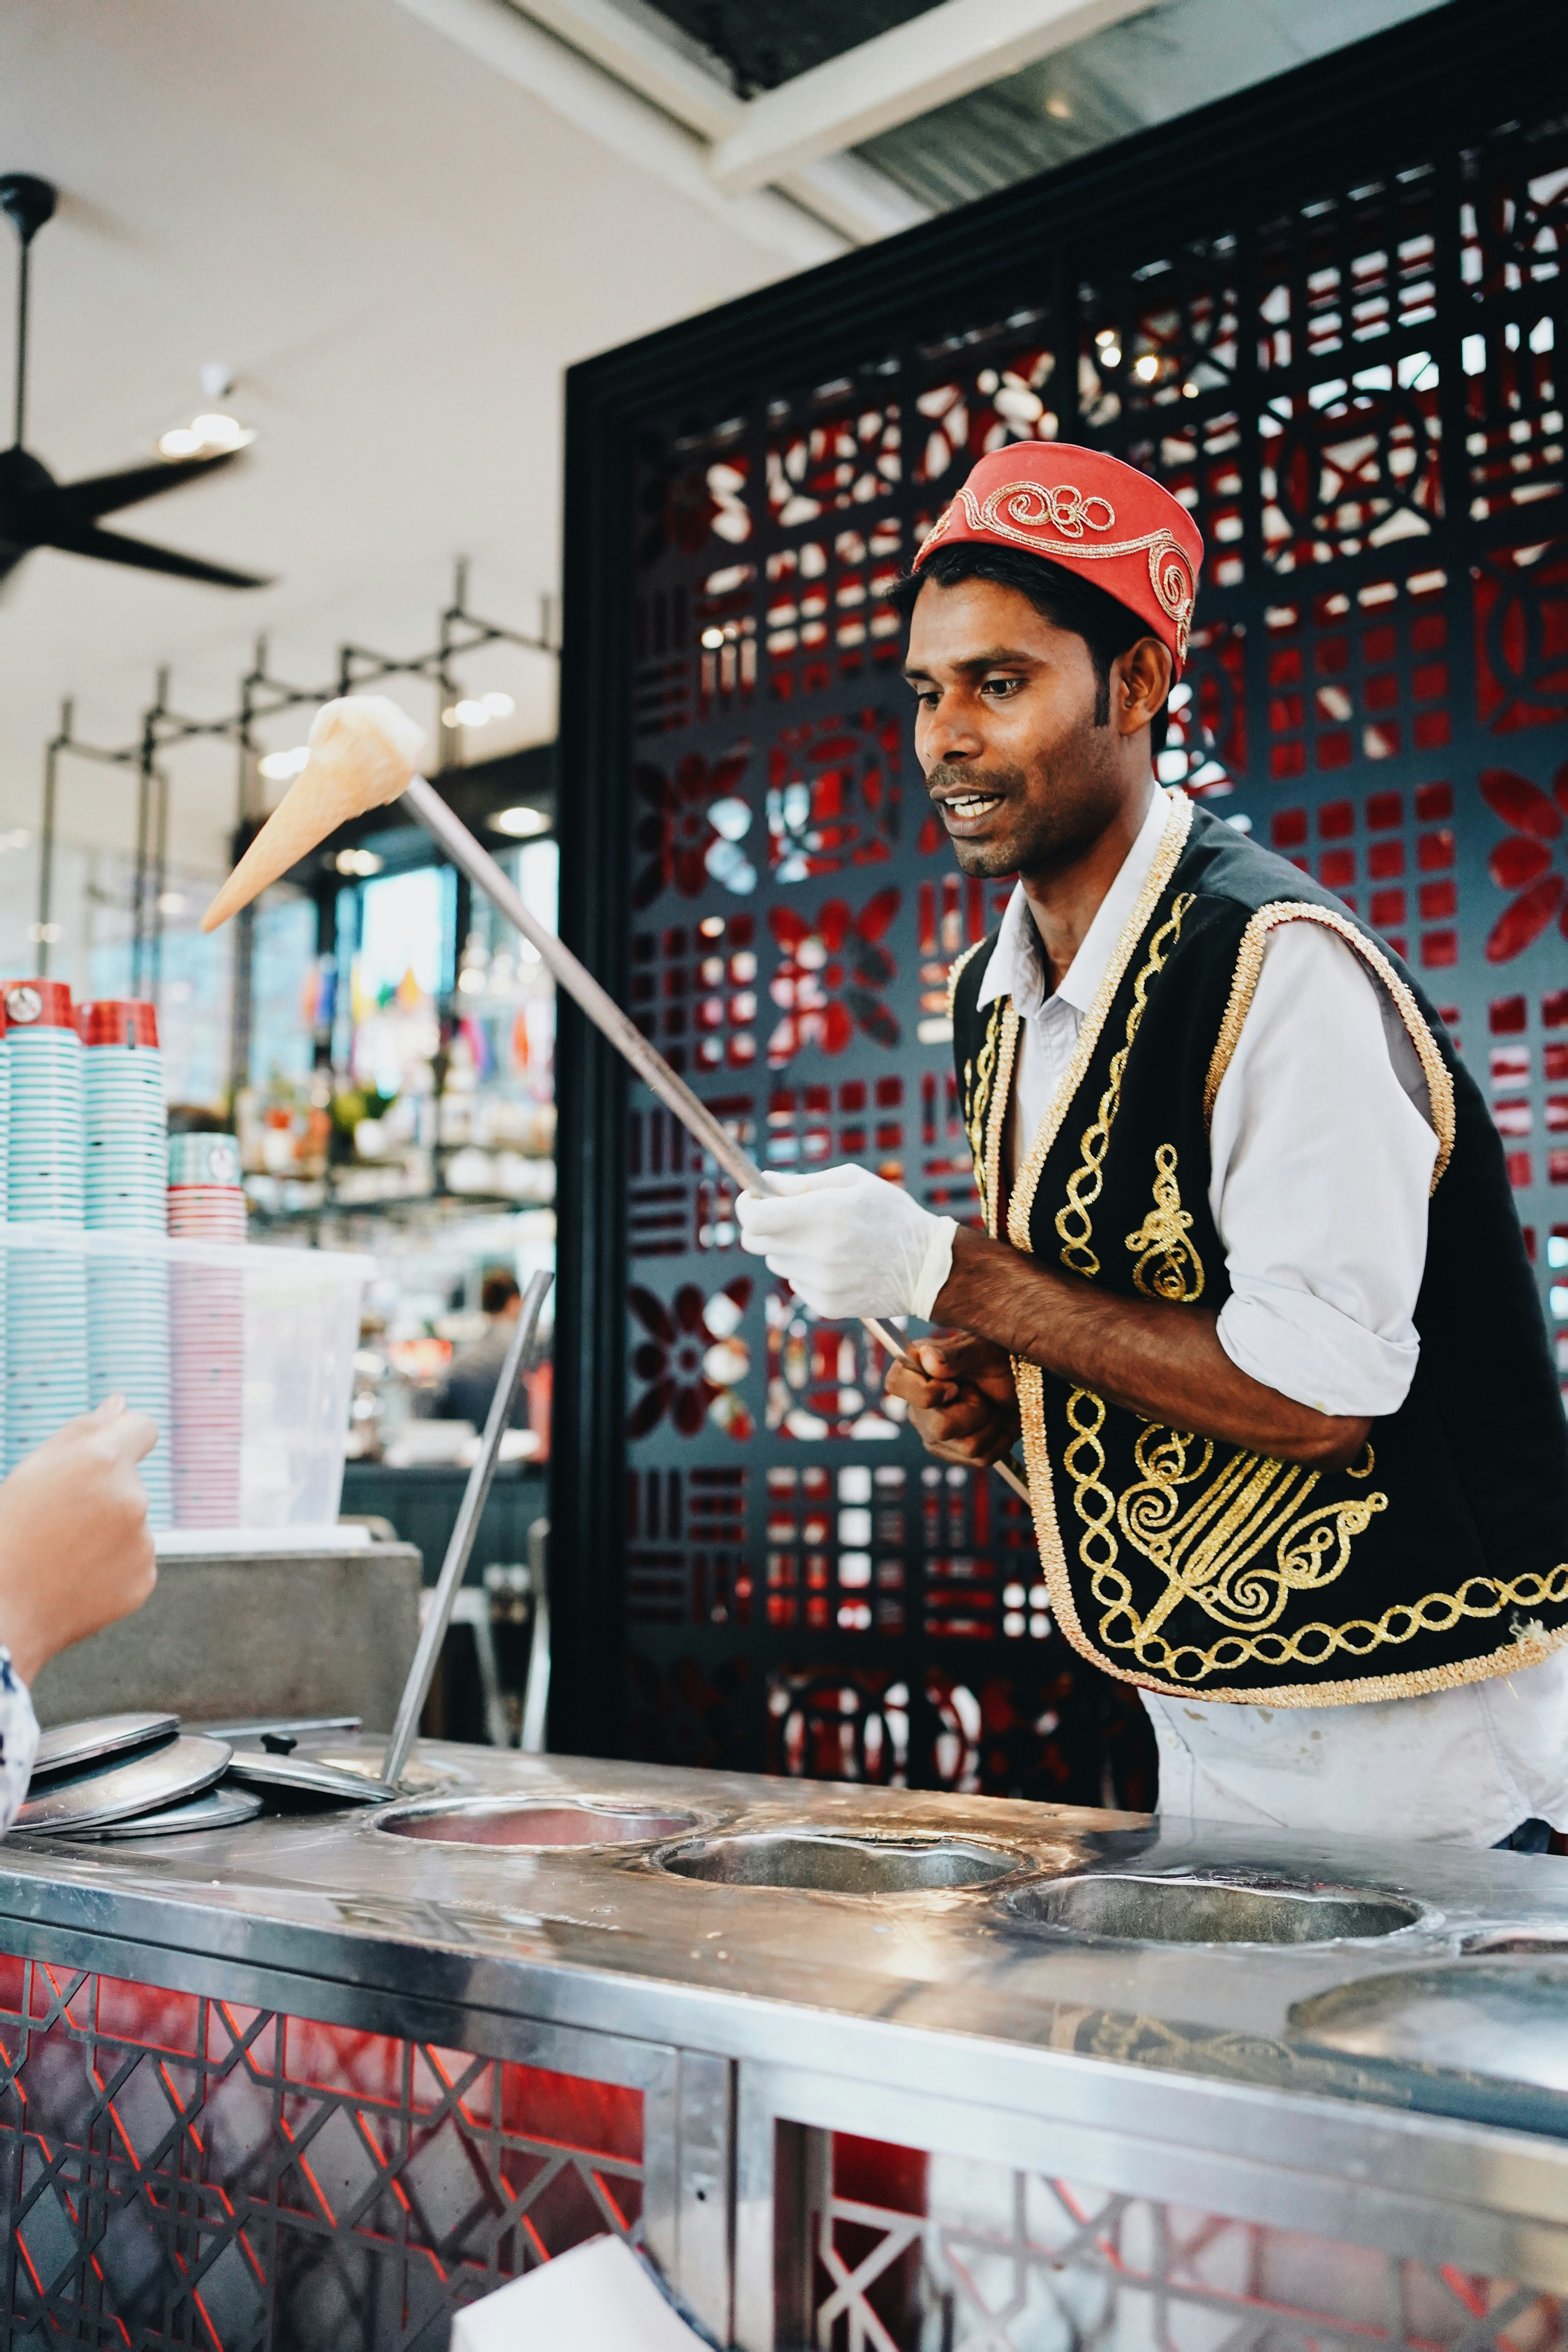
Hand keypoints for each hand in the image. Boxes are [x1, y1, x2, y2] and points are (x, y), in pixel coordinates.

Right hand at [0, 1398, 157, 1685]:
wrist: (1, 1613)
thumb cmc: (7, 1535)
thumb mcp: (31, 1471)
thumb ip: (82, 1431)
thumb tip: (119, 1403)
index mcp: (101, 1461)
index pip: (142, 1427)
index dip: (123, 1437)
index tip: (106, 1454)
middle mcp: (132, 1497)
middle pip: (129, 1480)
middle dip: (102, 1492)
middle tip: (56, 1521)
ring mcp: (142, 1541)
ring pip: (130, 1521)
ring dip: (106, 1530)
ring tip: (60, 1554)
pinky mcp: (145, 1578)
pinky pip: (134, 1559)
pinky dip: (111, 1565)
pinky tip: (74, 1578)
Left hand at [736, 1165, 955, 1321]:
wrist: (929, 1267)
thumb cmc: (892, 1215)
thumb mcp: (854, 1183)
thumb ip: (804, 1182)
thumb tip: (766, 1182)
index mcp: (824, 1214)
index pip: (754, 1218)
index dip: (745, 1206)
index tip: (752, 1198)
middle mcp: (819, 1251)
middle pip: (755, 1242)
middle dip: (762, 1225)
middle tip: (784, 1216)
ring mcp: (822, 1282)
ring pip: (776, 1262)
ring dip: (788, 1248)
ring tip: (823, 1239)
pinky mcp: (826, 1304)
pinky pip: (796, 1283)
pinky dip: (807, 1271)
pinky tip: (837, 1263)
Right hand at [886, 1332, 1021, 1467]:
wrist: (1019, 1385)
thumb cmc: (996, 1360)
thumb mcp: (982, 1349)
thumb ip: (955, 1354)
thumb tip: (927, 1358)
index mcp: (916, 1371)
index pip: (896, 1384)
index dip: (926, 1392)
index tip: (954, 1387)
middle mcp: (918, 1405)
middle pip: (940, 1428)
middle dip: (975, 1412)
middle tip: (981, 1395)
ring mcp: (932, 1432)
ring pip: (967, 1447)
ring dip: (991, 1426)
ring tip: (990, 1408)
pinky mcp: (950, 1453)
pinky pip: (980, 1460)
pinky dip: (999, 1442)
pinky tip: (996, 1424)